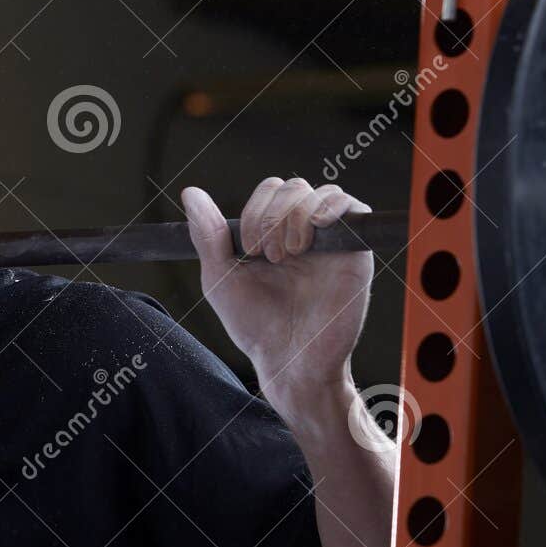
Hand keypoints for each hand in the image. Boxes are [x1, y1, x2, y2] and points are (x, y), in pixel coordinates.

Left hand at [181, 178, 372, 395]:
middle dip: (272, 216)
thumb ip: (207, 234)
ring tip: (290, 255)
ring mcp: (331, 241)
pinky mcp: (356, 252)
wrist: (289, 359)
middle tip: (268, 256)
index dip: (255, 211)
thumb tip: (189, 192)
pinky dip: (331, 206)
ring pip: (319, 193)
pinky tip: (315, 228)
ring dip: (296, 217)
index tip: (248, 250)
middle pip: (292, 187)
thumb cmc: (255, 325)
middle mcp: (303, 233)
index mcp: (274, 235)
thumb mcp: (220, 276)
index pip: (269, 192)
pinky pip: (354, 206)